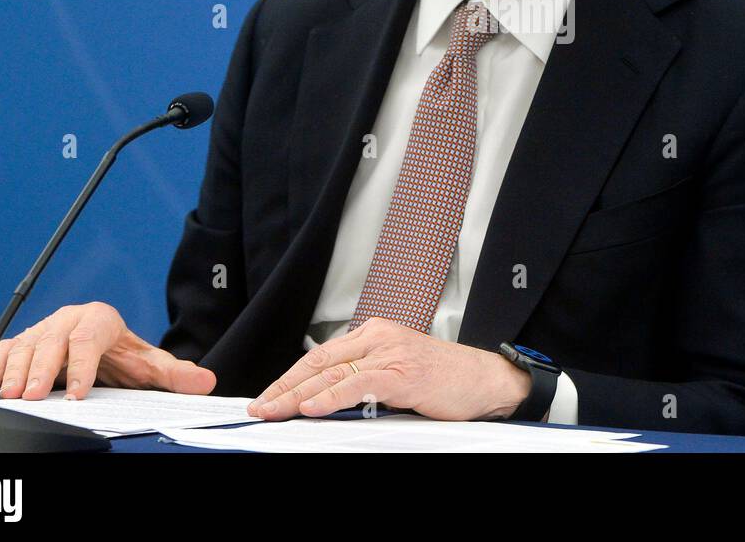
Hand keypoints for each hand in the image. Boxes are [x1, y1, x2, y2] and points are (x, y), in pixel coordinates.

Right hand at [0, 302, 216, 400]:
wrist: (105, 349)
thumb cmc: (123, 356)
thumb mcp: (150, 365)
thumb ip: (176, 374)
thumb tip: (205, 381)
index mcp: (101, 319)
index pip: (90, 337)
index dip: (82, 364)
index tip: (77, 393)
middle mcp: (70, 319)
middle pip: (53, 339)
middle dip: (42, 368)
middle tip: (34, 395)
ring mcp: (46, 329)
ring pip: (27, 344)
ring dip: (16, 369)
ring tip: (11, 394)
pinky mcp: (26, 340)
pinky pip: (7, 348)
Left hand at [246, 317, 530, 421]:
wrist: (484, 379)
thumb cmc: (445, 378)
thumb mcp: (397, 371)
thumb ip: (364, 377)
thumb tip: (325, 398)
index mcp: (375, 333)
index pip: (321, 355)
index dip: (290, 376)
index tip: (269, 395)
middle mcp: (379, 337)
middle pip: (320, 363)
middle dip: (285, 387)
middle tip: (260, 406)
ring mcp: (390, 353)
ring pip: (333, 373)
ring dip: (298, 395)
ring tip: (275, 410)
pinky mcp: (403, 373)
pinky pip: (358, 384)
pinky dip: (331, 397)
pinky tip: (311, 408)